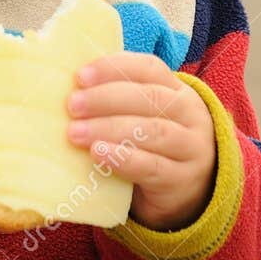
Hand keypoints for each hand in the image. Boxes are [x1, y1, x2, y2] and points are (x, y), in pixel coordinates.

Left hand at [65, 51, 216, 230]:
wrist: (189, 191)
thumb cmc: (154, 147)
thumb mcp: (144, 117)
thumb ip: (117, 102)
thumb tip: (69, 89)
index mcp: (177, 90)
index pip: (148, 68)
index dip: (114, 68)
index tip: (80, 76)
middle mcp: (189, 114)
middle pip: (150, 97)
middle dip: (106, 98)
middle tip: (72, 105)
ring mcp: (191, 147)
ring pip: (152, 131)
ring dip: (110, 128)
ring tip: (76, 132)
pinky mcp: (182, 179)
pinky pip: (152, 166)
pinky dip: (123, 158)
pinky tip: (97, 154)